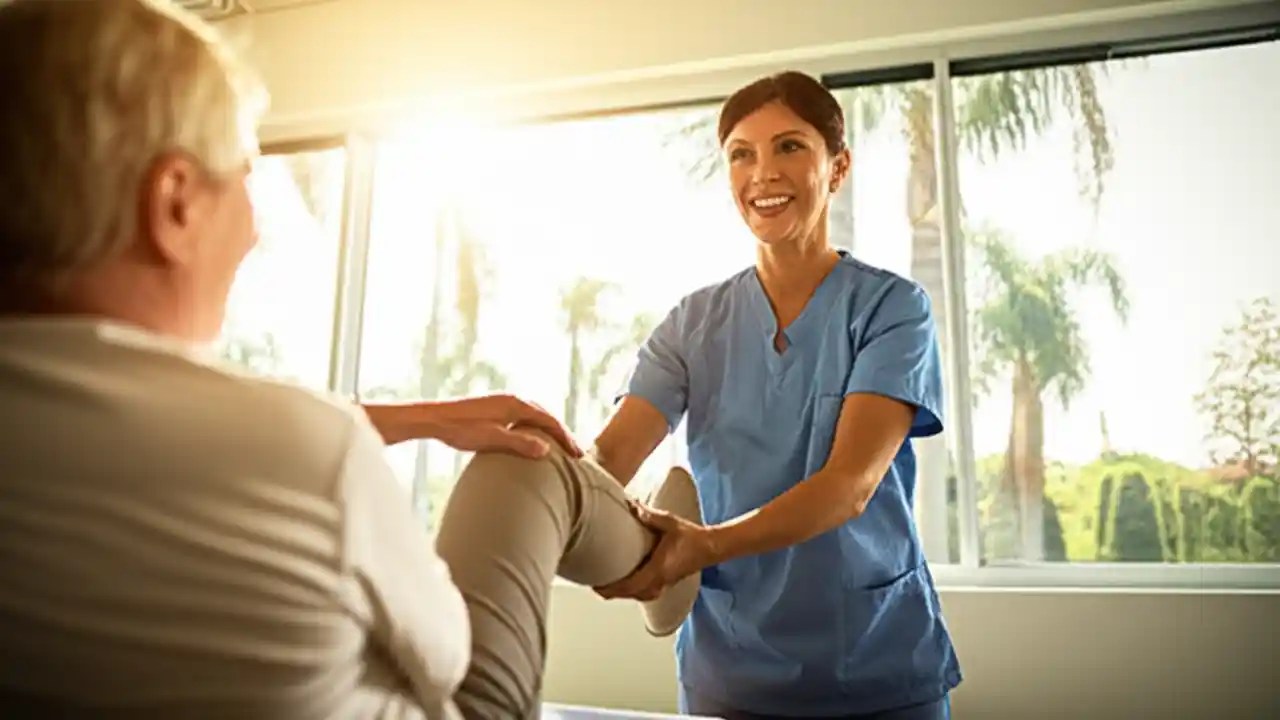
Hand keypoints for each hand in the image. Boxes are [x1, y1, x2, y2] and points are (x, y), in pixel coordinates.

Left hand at [429, 394, 583, 458]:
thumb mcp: (492, 439)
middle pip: (545, 416)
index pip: (549, 421)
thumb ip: (519, 444)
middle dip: (561, 434)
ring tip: (559, 447)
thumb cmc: (461, 430)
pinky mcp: (494, 408)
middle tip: (576, 453)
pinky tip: (532, 439)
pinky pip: (523, 416)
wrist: (434, 418)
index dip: (566, 438)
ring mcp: (503, 402)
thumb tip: (546, 449)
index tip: (578, 455)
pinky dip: (535, 427)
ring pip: (534, 415)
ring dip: (548, 430)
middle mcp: (512, 399)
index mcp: (516, 405)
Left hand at [594, 502, 717, 601]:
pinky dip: (630, 591)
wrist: (710, 548)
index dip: (610, 588)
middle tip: (592, 581)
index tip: (595, 585)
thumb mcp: (668, 522)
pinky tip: (623, 585)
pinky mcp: (665, 584)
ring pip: (635, 596)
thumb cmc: (691, 536)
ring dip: (620, 592)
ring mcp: (663, 585)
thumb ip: (647, 515)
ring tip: (604, 584)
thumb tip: (628, 503)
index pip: (629, 586)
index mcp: (658, 569)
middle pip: (628, 594)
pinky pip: (643, 594)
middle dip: (610, 591)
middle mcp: (659, 581)